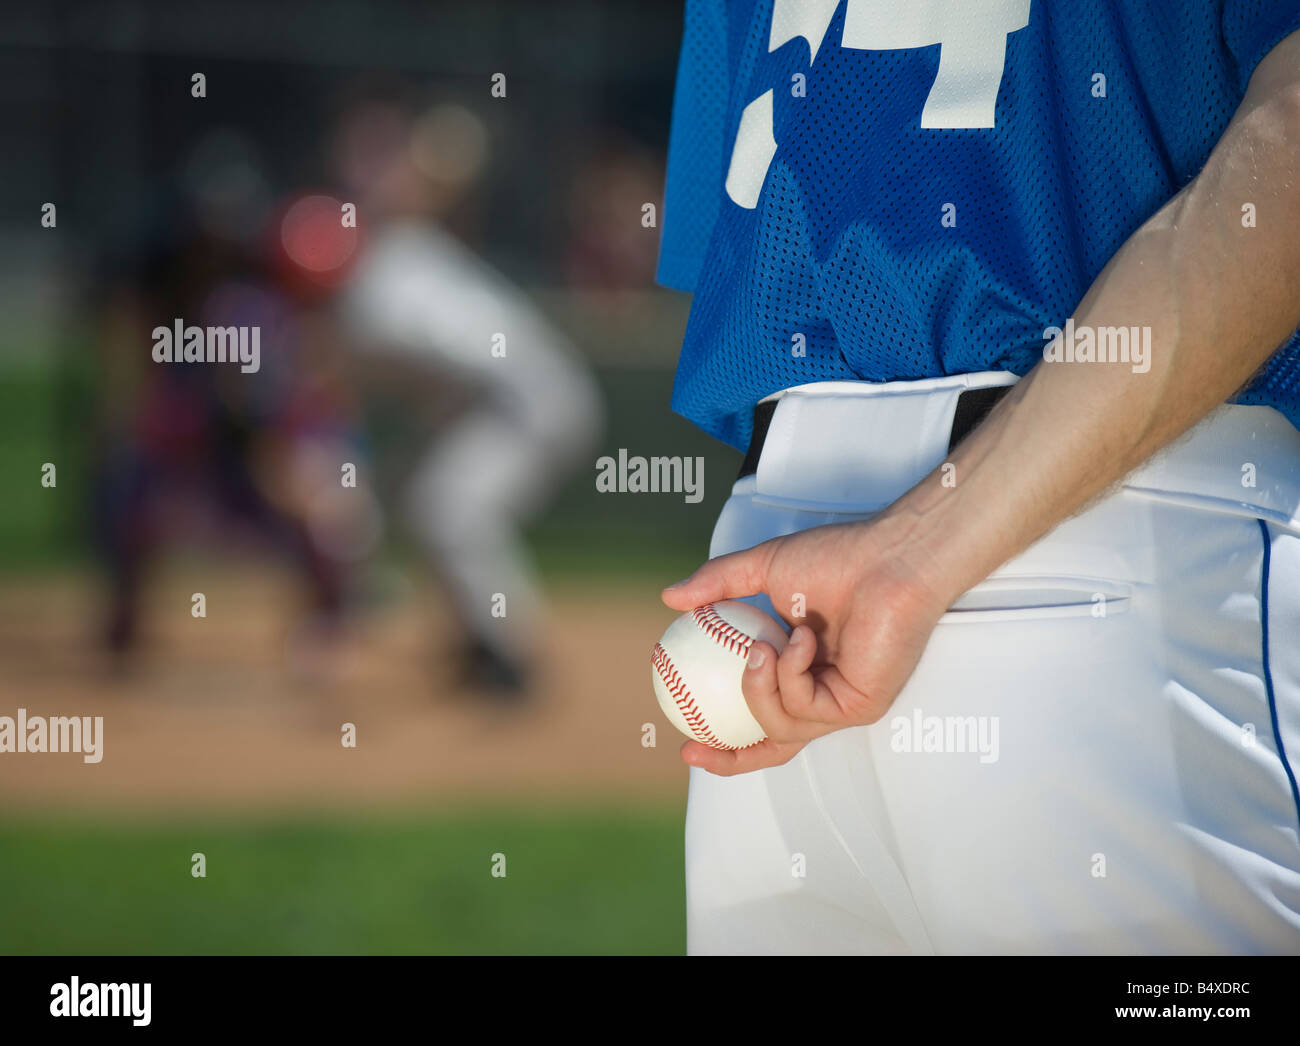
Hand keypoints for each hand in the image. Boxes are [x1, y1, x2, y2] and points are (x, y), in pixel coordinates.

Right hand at [661, 519, 952, 775]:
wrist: (888, 558)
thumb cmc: (840, 557)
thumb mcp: (763, 567)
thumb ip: (717, 584)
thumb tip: (669, 598)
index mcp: (800, 667)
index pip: (759, 713)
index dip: (722, 736)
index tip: (684, 736)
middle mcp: (821, 691)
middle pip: (770, 744)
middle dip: (728, 756)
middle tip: (691, 745)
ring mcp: (840, 702)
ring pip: (779, 726)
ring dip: (758, 688)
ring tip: (759, 648)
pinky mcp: (859, 706)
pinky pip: (804, 706)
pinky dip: (791, 672)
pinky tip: (801, 639)